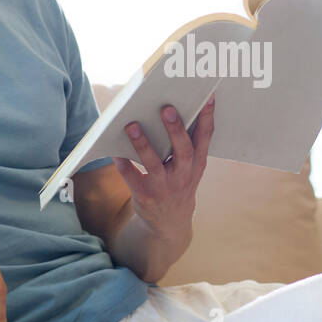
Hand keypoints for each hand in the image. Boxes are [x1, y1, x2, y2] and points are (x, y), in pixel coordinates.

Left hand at [113, 97, 214, 240]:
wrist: (170, 222)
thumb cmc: (179, 183)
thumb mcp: (191, 168)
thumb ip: (187, 144)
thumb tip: (172, 108)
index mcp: (197, 164)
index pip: (205, 138)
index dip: (207, 118)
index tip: (207, 98)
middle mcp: (183, 176)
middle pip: (183, 151)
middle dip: (176, 130)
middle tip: (167, 109)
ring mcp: (164, 187)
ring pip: (154, 164)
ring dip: (143, 144)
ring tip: (132, 125)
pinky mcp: (145, 196)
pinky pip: (131, 176)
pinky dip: (122, 162)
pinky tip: (114, 150)